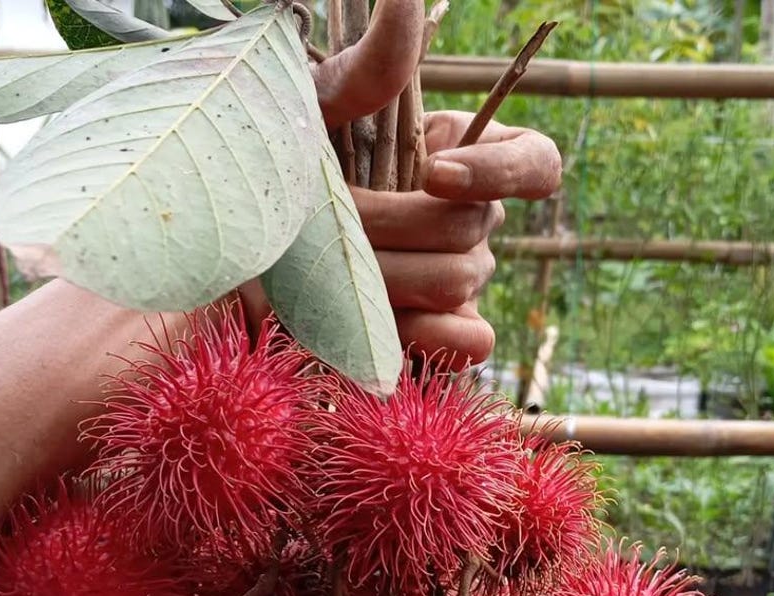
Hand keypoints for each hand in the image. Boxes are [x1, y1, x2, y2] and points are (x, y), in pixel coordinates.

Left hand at [310, 1, 562, 368]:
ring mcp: (453, 286)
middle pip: (472, 233)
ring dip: (385, 278)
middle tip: (327, 225)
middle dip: (392, 228)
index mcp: (461, 163)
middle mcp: (468, 226)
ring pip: (456, 285)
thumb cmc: (277, 174)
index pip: (535, 163)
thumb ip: (362, 72)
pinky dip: (430, 339)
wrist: (239, 258)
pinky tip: (380, 328)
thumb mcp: (308, 116)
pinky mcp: (431, 339)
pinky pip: (468, 346)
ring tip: (326, 270)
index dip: (500, 170)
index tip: (435, 173)